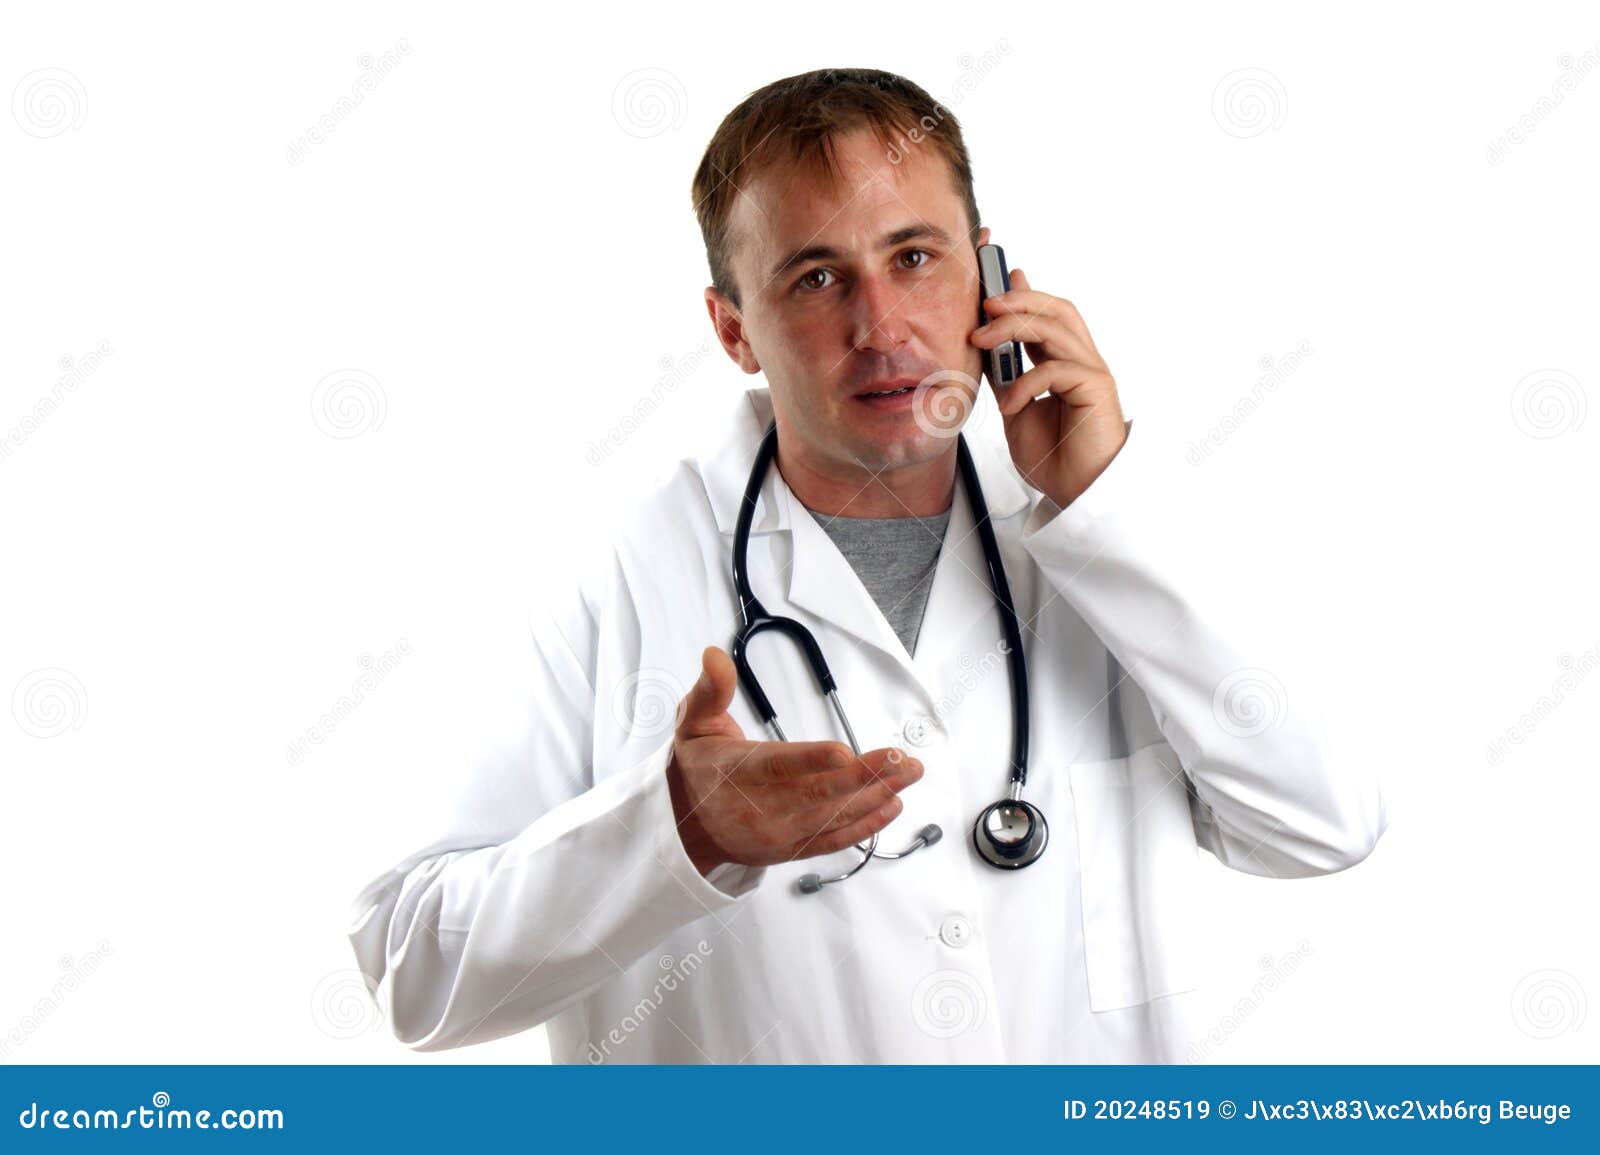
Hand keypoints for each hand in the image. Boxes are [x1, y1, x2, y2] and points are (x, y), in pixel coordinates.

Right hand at [665, 646, 923, 875]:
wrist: (686, 829)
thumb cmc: (698, 770)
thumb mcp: (693, 723)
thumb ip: (710, 690)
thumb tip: (714, 656)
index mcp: (737, 772)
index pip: (778, 766)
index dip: (812, 760)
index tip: (845, 752)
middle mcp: (761, 807)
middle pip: (817, 793)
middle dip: (865, 776)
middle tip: (902, 758)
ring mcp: (780, 832)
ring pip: (833, 817)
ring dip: (876, 796)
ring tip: (909, 775)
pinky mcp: (794, 849)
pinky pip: (834, 840)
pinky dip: (866, 826)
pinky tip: (892, 806)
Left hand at [969, 266, 1128, 508]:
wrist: (1076, 491)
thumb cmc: (1052, 455)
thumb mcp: (1014, 408)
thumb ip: (1004, 376)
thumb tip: (984, 345)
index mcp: (1061, 361)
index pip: (1043, 313)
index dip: (1021, 289)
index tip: (995, 268)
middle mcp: (1079, 360)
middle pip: (1055, 309)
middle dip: (1019, 298)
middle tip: (985, 302)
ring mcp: (1091, 371)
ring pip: (1055, 328)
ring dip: (1013, 327)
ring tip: (981, 339)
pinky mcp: (1097, 388)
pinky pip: (1057, 369)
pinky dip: (1026, 382)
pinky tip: (1010, 404)